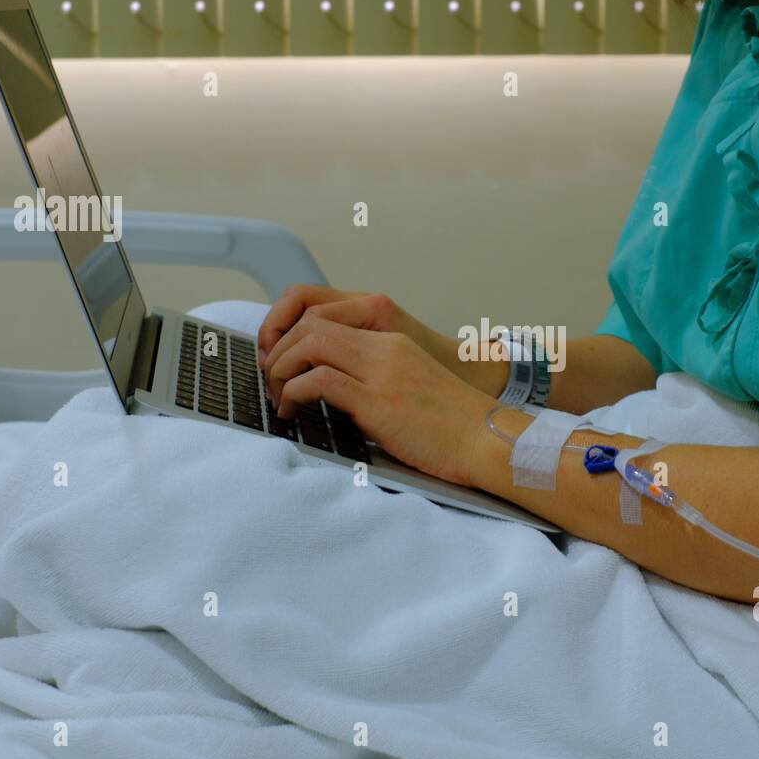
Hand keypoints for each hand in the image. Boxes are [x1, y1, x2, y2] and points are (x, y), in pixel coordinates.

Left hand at [263, 316, 497, 486]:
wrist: (487, 441)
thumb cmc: (451, 427)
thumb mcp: (409, 388)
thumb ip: (373, 381)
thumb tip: (330, 395)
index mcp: (391, 343)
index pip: (325, 317)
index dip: (291, 335)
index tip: (281, 363)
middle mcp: (384, 349)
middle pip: (311, 324)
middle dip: (278, 349)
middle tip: (271, 379)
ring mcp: (382, 373)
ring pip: (310, 344)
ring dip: (282, 369)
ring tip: (279, 395)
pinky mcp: (379, 402)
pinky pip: (321, 381)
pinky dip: (295, 393)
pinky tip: (292, 410)